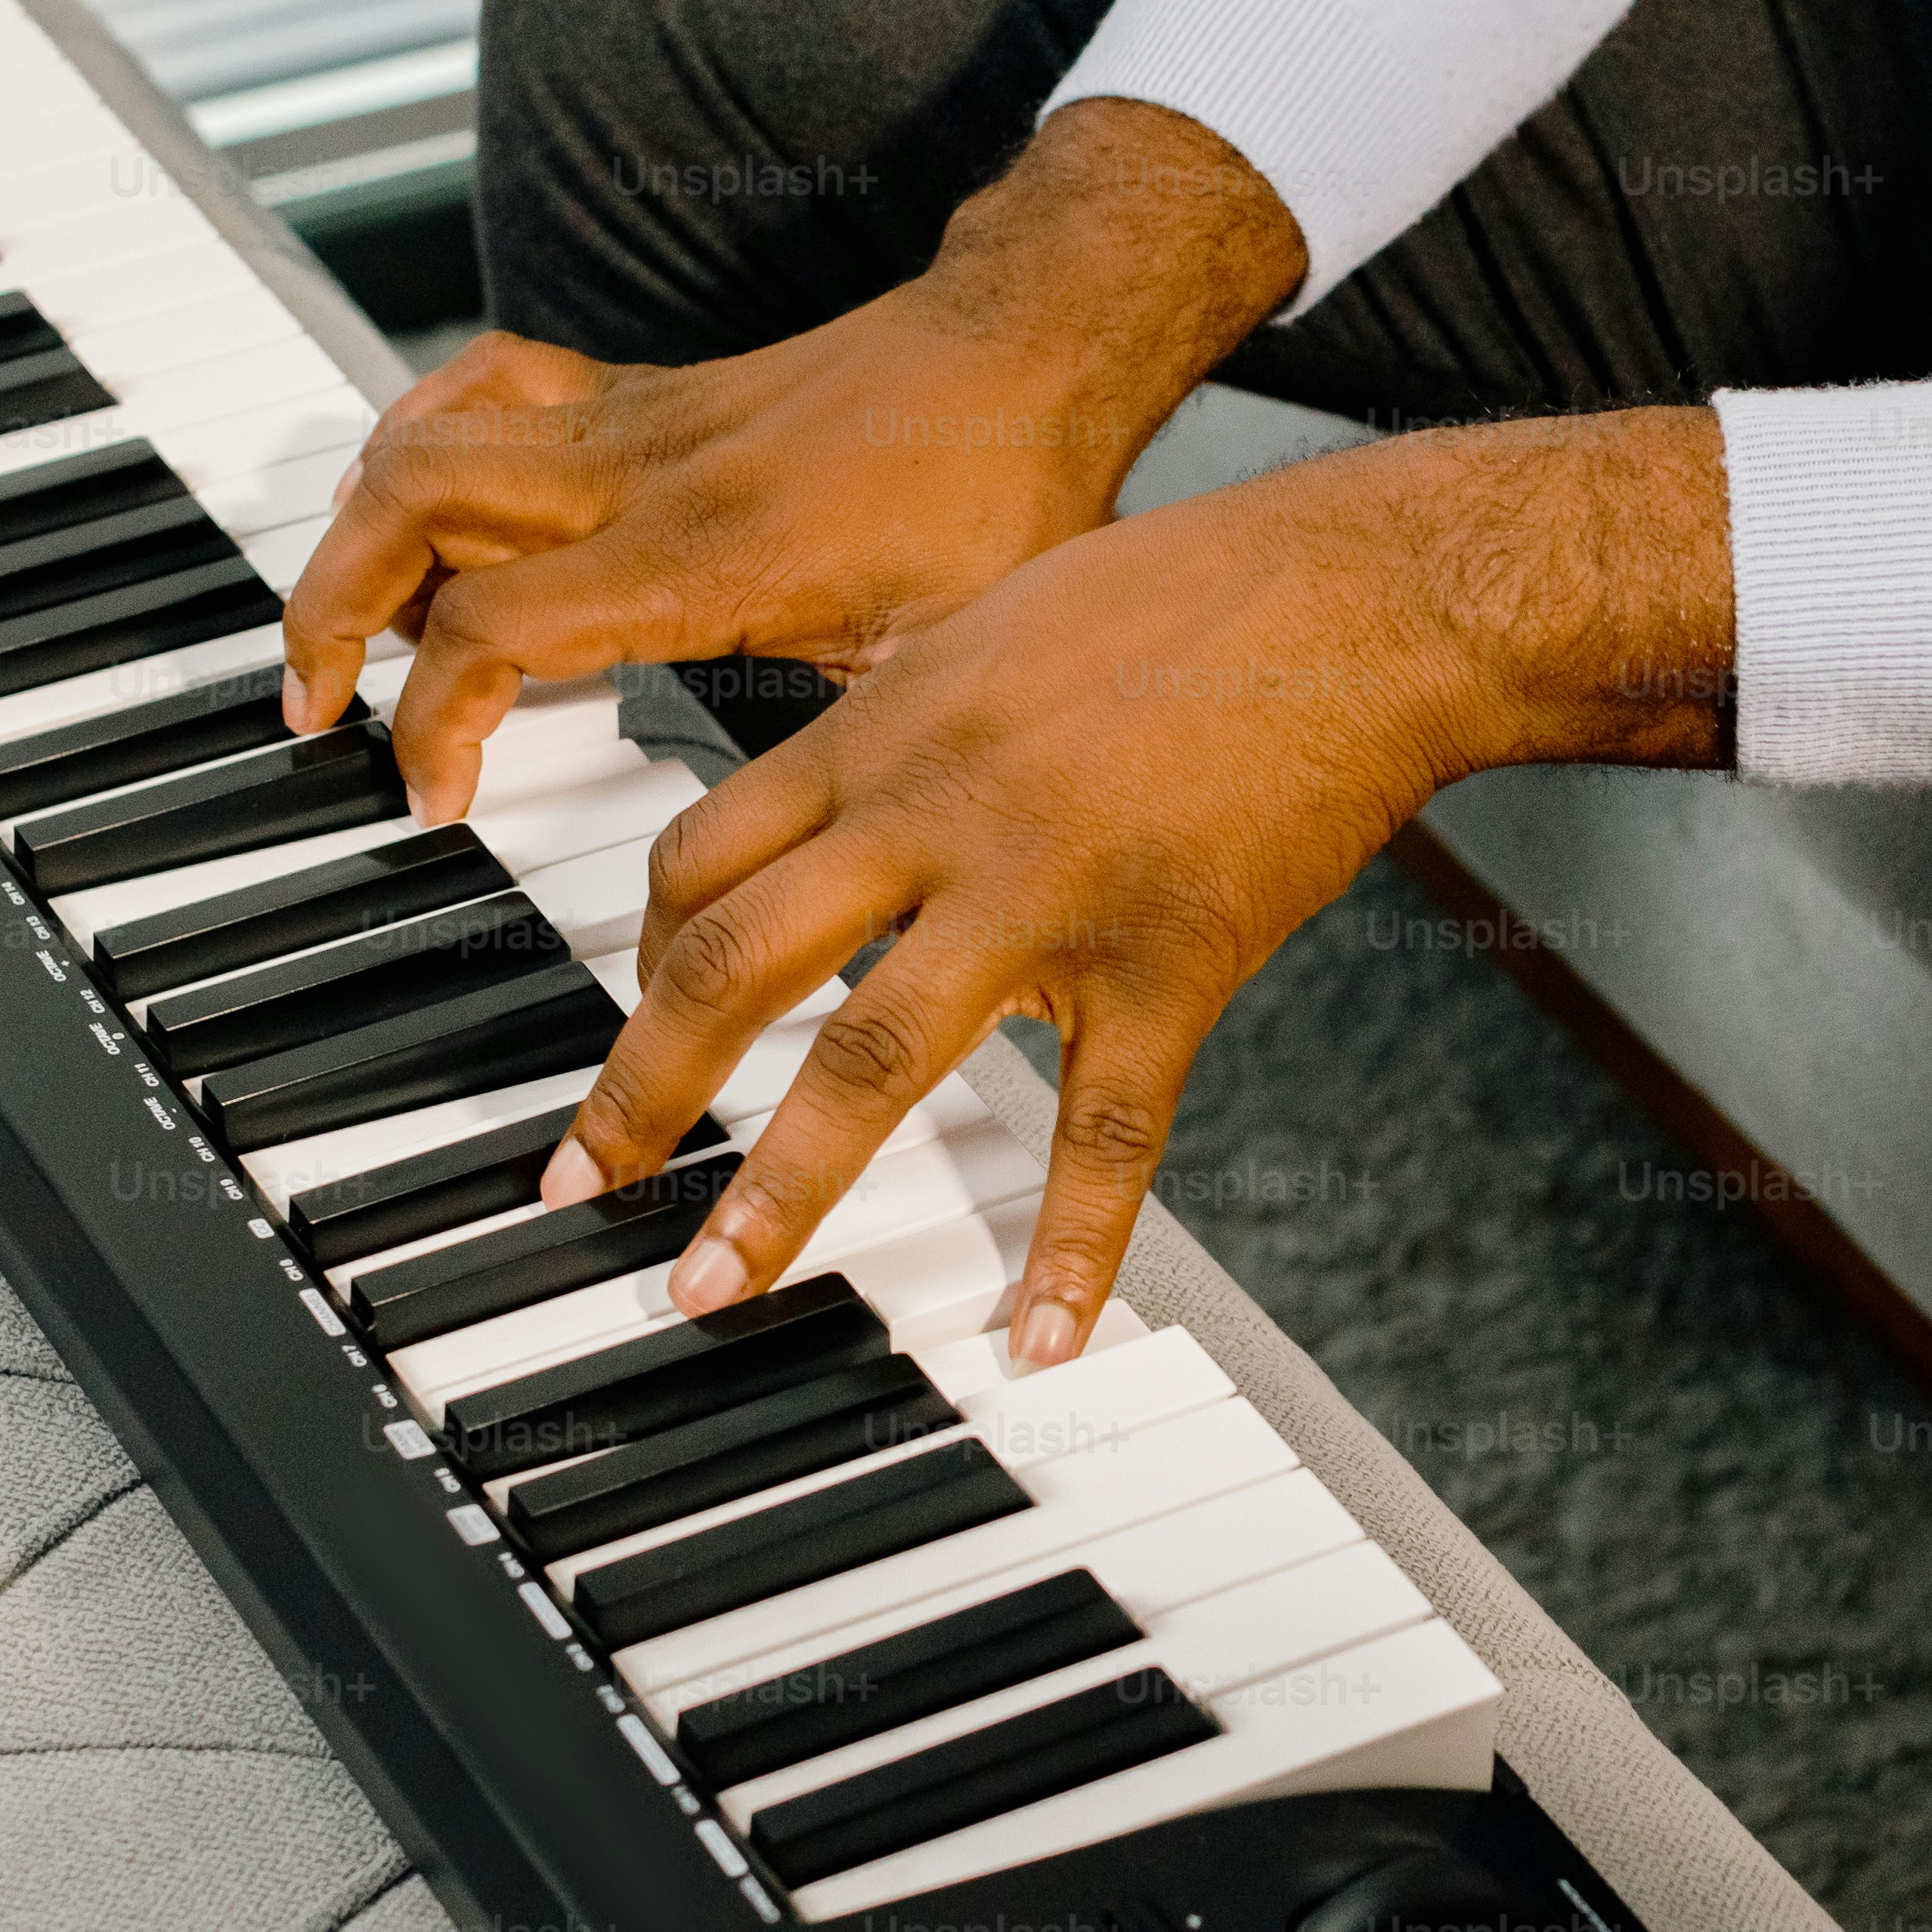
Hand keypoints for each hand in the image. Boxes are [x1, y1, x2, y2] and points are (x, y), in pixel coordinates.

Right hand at [276, 98, 1307, 821]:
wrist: (1033, 349)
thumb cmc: (1006, 494)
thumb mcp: (941, 658)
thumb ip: (853, 760)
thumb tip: (824, 883)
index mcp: (706, 558)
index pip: (497, 629)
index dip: (433, 723)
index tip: (433, 800)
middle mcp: (644, 477)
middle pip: (411, 507)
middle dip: (329, 608)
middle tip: (313, 706)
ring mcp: (636, 425)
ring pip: (427, 438)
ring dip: (353, 527)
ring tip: (335, 625)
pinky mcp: (646, 396)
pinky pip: (492, 386)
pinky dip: (419, 430)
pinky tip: (400, 493)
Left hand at [535, 407, 1736, 1362]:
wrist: (1354, 593)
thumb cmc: (1186, 593)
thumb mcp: (992, 620)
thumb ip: (902, 717)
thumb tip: (840, 785)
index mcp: (883, 731)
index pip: (701, 855)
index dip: (637, 958)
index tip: (626, 1029)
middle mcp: (933, 814)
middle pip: (731, 963)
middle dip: (637, 1091)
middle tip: (578, 1187)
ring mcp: (1045, 895)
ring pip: (870, 1059)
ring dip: (776, 1188)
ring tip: (714, 1286)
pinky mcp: (1166, 962)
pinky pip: (1106, 1132)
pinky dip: (1071, 1248)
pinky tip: (1043, 1338)